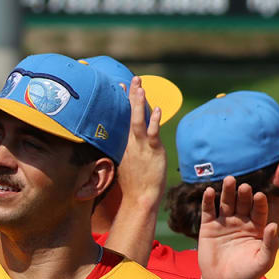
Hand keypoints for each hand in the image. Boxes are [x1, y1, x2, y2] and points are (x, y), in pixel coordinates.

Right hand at [116, 76, 165, 210]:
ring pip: (138, 120)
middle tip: (134, 79)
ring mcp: (141, 146)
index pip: (123, 118)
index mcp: (125, 144)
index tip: (121, 87)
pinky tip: (157, 109)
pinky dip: (154, 121)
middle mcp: (131, 143)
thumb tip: (131, 150)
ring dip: (139, 103)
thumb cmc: (135, 187)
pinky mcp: (153, 152)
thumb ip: (130, 154)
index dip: (124, 103)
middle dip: (131, 96)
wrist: (139, 199)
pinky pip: (153, 133)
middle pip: (129, 115)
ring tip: (141, 87)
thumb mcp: (128, 166)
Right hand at [198, 175, 278, 278]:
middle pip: (243, 202)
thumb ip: (270, 244)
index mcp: (256, 228)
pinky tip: (209, 191)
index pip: (260, 210)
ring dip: (228, 191)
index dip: (260, 203)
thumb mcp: (263, 262)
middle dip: (244, 194)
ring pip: (226, 202)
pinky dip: (208, 200)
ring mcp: (224, 222)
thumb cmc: (247, 275)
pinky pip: (208, 210)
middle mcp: (241, 221)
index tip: (260, 196)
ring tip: (229, 180)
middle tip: (244, 187)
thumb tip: (274, 225)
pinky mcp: (208, 226)